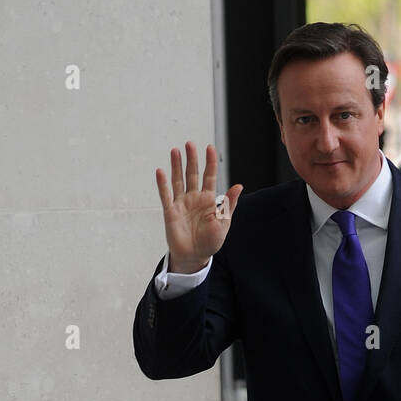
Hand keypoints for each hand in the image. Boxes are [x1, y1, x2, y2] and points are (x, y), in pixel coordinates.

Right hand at [155, 141, 241, 272]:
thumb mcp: (223, 222)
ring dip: (176, 166)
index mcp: (208, 200)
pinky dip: (163, 184)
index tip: (210, 147)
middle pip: (192, 174)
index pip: (209, 176)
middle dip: (191, 159)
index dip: (210, 162)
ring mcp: (181, 203)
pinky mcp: (171, 212)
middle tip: (190, 144)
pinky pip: (166, 195)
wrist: (195, 257)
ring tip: (175, 151)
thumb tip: (239, 186)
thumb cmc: (210, 241)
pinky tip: (161, 171)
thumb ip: (229, 204)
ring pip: (178, 180)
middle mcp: (194, 198)